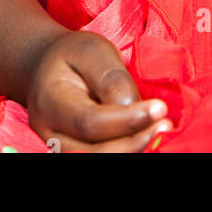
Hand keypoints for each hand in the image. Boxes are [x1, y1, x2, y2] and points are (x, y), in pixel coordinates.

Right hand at [27, 30, 173, 152]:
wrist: (45, 70)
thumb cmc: (72, 56)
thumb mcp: (91, 52)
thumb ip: (110, 78)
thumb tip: (133, 108)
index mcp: (50, 103)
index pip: (89, 122)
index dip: (127, 120)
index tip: (161, 108)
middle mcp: (51, 135)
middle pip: (94, 153)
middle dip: (134, 143)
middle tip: (166, 126)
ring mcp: (61, 150)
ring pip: (98, 160)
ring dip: (133, 150)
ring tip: (160, 132)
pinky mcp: (76, 154)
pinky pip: (102, 157)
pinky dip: (128, 150)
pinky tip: (146, 138)